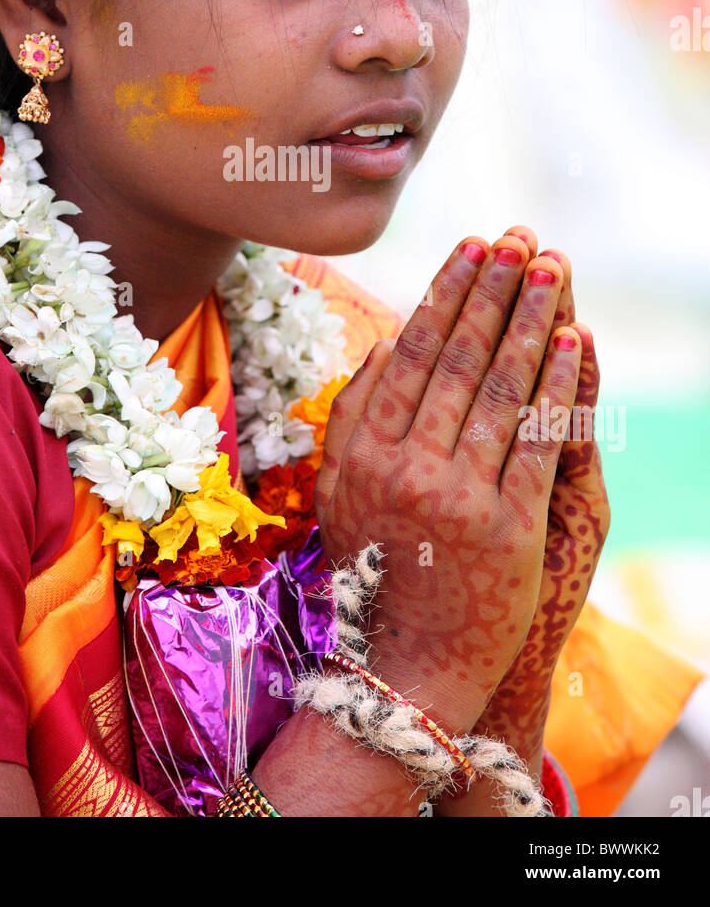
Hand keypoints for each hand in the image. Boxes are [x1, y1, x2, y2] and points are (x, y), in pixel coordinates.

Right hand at [315, 232, 584, 737]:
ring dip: (530, 321)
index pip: (411, 352)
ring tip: (551, 271)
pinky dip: (557, 386)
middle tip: (520, 239)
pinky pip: (536, 441)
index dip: (446, 293)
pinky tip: (573, 341)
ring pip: (499, 389)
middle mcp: (406, 468)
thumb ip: (351, 418)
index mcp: (362, 453)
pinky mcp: (509, 527)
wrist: (403, 670)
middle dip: (493, 290)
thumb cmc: (371, 573)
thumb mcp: (337, 494)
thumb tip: (383, 344)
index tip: (471, 248)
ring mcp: (458, 498)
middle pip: (457, 358)